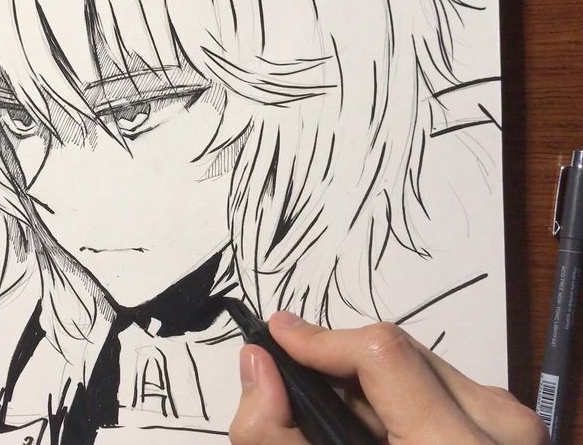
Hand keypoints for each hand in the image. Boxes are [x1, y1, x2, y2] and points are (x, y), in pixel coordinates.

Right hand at [229, 313, 548, 444]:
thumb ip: (276, 434)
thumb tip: (254, 361)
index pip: (382, 354)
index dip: (321, 339)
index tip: (277, 334)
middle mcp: (498, 425)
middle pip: (399, 352)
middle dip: (339, 360)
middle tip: (298, 385)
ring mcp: (513, 425)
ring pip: (420, 362)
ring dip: (368, 379)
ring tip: (339, 417)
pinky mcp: (514, 427)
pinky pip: (443, 385)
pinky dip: (399, 396)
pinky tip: (377, 428)